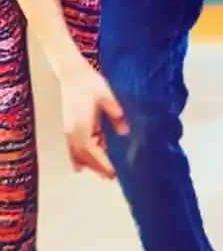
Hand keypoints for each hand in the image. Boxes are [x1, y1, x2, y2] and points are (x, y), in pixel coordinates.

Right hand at [59, 60, 127, 177]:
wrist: (72, 73)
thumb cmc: (90, 83)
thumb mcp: (108, 97)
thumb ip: (116, 115)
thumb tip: (124, 132)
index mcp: (82, 125)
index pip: (91, 151)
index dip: (101, 163)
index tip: (112, 173)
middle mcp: (72, 130)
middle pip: (82, 156)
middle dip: (96, 167)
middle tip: (111, 178)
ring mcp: (69, 129)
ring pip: (76, 153)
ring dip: (88, 163)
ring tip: (103, 173)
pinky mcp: (69, 125)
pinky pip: (74, 146)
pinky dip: (81, 155)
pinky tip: (87, 161)